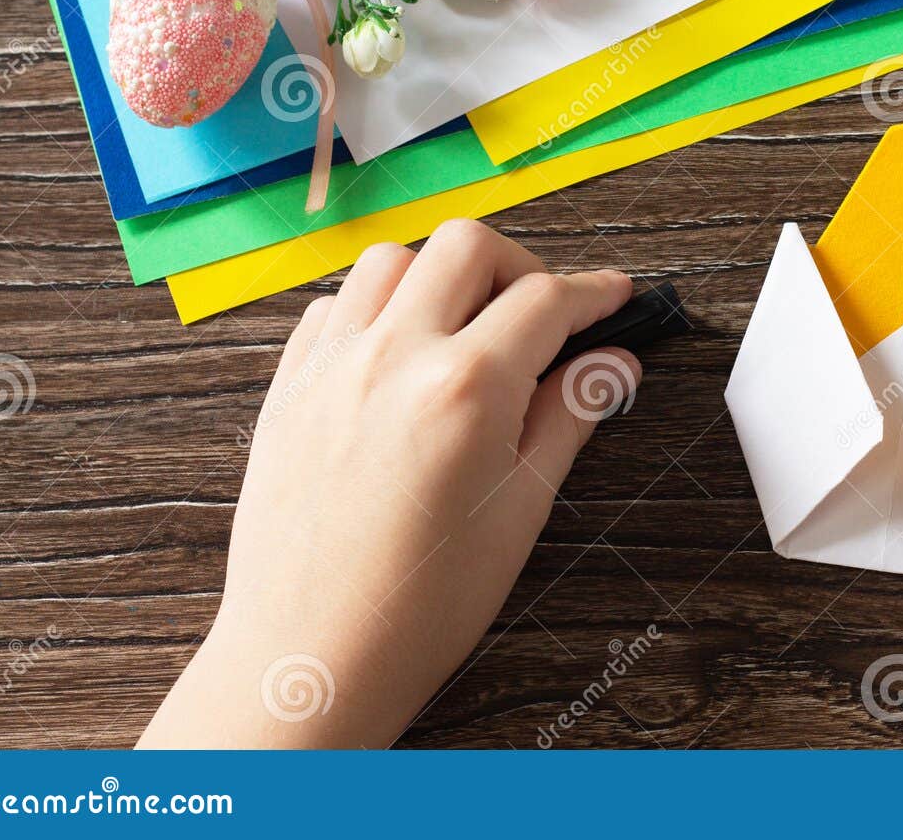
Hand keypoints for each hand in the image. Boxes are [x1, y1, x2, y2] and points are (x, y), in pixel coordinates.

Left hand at [139, 221, 637, 747]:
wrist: (313, 656)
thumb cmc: (423, 603)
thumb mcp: (523, 507)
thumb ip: (570, 416)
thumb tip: (613, 363)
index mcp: (465, 388)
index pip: (547, 299)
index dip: (595, 292)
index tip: (614, 297)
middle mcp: (393, 356)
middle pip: (468, 246)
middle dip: (521, 265)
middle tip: (542, 313)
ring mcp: (333, 365)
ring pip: (394, 258)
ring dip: (442, 274)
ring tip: (467, 326)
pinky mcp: (289, 386)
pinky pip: (336, 304)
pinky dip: (377, 306)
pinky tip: (400, 351)